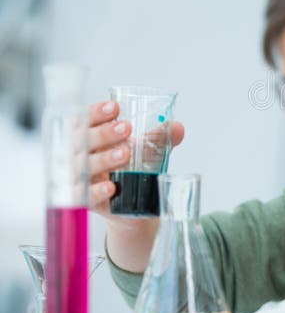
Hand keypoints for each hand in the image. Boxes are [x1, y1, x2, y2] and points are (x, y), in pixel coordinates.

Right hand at [87, 100, 183, 221]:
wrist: (133, 203)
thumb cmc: (132, 168)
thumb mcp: (145, 150)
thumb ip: (159, 138)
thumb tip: (176, 128)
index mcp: (90, 138)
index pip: (84, 120)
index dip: (96, 112)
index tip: (115, 108)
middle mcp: (80, 156)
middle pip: (82, 141)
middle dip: (103, 133)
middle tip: (127, 128)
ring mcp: (81, 179)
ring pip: (84, 167)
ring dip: (104, 159)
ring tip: (126, 154)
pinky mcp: (87, 201)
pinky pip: (86, 196)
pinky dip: (97, 191)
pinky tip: (111, 187)